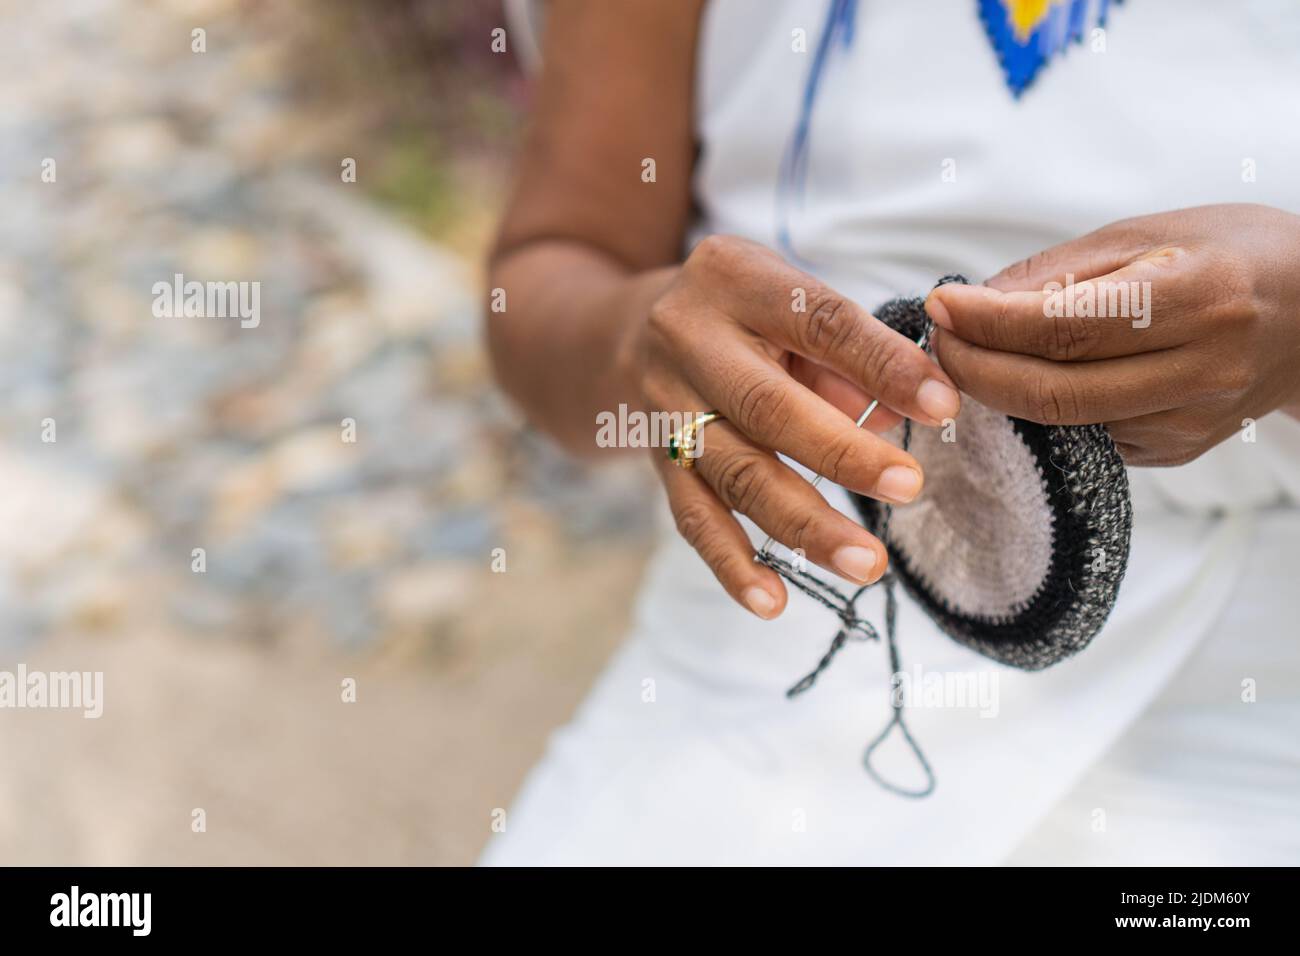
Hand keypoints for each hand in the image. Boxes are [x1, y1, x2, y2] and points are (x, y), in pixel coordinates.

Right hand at [625, 235, 961, 617]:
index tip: (942, 406)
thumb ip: (843, 354)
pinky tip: (773, 603)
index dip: (882, 364)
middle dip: (842, 454)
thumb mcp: (787, 300)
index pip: (818, 322)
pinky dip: (732, 565)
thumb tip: (896, 421)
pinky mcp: (658, 462)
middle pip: (767, 406)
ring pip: (735, 473)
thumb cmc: (743, 314)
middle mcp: (688, 339)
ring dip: (803, 525)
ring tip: (865, 564)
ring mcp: (665, 406)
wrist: (627, 330)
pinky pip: (694, 518)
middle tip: (908, 487)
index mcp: (735, 279)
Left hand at [925, 204, 1299, 465]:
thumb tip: (974, 302)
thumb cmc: (1229, 255)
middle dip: (978, 370)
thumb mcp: (1148, 235)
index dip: (989, 323)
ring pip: (1063, 423)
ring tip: (969, 355)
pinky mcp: (1175, 450)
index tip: (942, 306)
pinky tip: (1026, 379)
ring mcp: (1190, 421)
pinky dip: (1042, 410)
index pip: (1065, 327)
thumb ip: (1058, 272)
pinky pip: (1086, 435)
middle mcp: (1200, 370)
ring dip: (1000, 393)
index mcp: (1197, 298)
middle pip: (1055, 392)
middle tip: (939, 342)